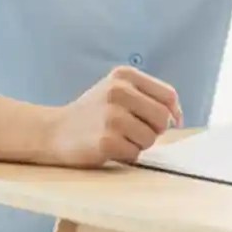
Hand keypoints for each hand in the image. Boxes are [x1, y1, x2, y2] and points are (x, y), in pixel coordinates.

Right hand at [46, 66, 182, 166]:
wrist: (53, 131)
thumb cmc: (93, 113)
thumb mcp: (117, 91)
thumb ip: (148, 97)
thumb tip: (177, 117)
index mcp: (124, 76)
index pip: (168, 95)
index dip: (174, 112)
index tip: (172, 122)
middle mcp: (118, 92)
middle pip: (162, 118)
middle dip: (155, 130)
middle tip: (136, 132)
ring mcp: (111, 116)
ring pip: (150, 138)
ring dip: (139, 144)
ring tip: (119, 138)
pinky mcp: (105, 140)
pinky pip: (135, 153)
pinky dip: (126, 155)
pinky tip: (109, 147)